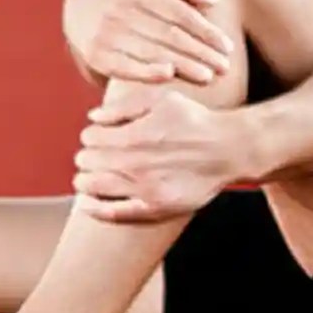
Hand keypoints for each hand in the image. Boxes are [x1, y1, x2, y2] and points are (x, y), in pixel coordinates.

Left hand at [73, 88, 247, 222]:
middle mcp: (135, 164)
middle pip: (87, 161)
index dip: (90, 135)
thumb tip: (93, 116)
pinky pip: (113, 213)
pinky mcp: (154, 208)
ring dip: (85, 180)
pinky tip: (87, 202)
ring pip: (93, 186)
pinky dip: (94, 208)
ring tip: (88, 177)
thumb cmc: (194, 120)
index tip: (98, 137)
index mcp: (134, 136)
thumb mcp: (161, 99)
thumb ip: (123, 106)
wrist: (228, 149)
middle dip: (86, 156)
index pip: (90, 137)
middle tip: (92, 156)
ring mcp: (144, 188)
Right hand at [80, 0, 233, 85]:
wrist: (81, 8)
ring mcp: (107, 33)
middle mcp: (120, 9)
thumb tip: (212, 0)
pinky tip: (169, 75)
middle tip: (225, 67)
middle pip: (170, 35)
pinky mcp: (97, 54)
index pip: (180, 13)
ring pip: (152, 52)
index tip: (227, 47)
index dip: (206, 31)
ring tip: (208, 76)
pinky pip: (126, 66)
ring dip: (184, 66)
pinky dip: (146, 71)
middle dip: (201, 52)